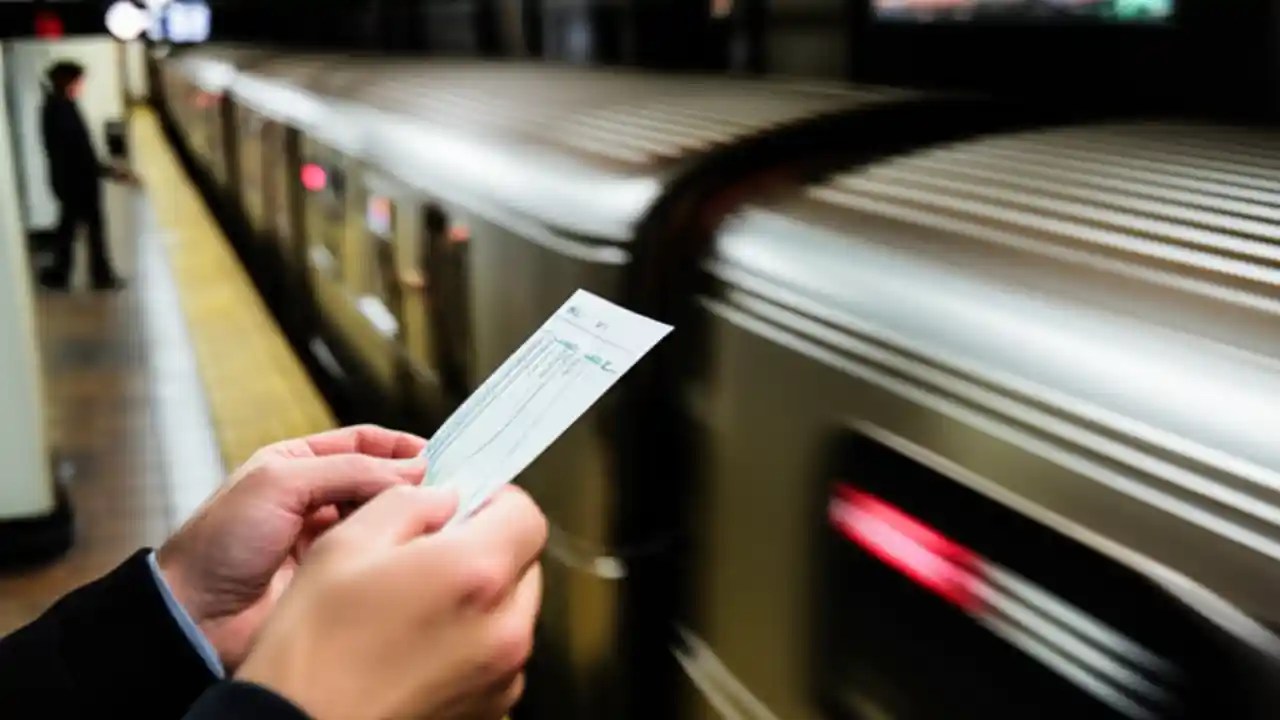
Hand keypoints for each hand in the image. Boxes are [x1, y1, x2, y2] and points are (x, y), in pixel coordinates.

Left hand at [157, 425, 426, 669]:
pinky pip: (379, 559)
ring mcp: (330, 542)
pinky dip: (400, 552)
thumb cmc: (219, 543)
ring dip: (408, 518)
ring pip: (384, 521)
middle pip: (380, 482)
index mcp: (298, 465)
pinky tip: (417, 550)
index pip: (363, 444)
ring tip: (435, 520)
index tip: (440, 455)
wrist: (195, 616)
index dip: (401, 447)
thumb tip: (414, 467)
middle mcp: (318, 501)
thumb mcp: (281, 483)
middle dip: (412, 483)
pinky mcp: (339, 580)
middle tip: (447, 490)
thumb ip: (349, 469)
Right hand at [237, 484, 547, 719]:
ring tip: (421, 609)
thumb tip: (444, 497)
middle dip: (487, 550)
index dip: (493, 502)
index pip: (526, 515)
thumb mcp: (345, 545)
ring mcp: (505, 674)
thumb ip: (408, 503)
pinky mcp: (493, 707)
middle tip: (432, 559)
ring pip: (514, 611)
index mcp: (476, 573)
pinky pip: (501, 656)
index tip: (461, 509)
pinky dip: (475, 643)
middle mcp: (506, 626)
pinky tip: (423, 648)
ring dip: (483, 599)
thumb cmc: (313, 644)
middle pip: (525, 564)